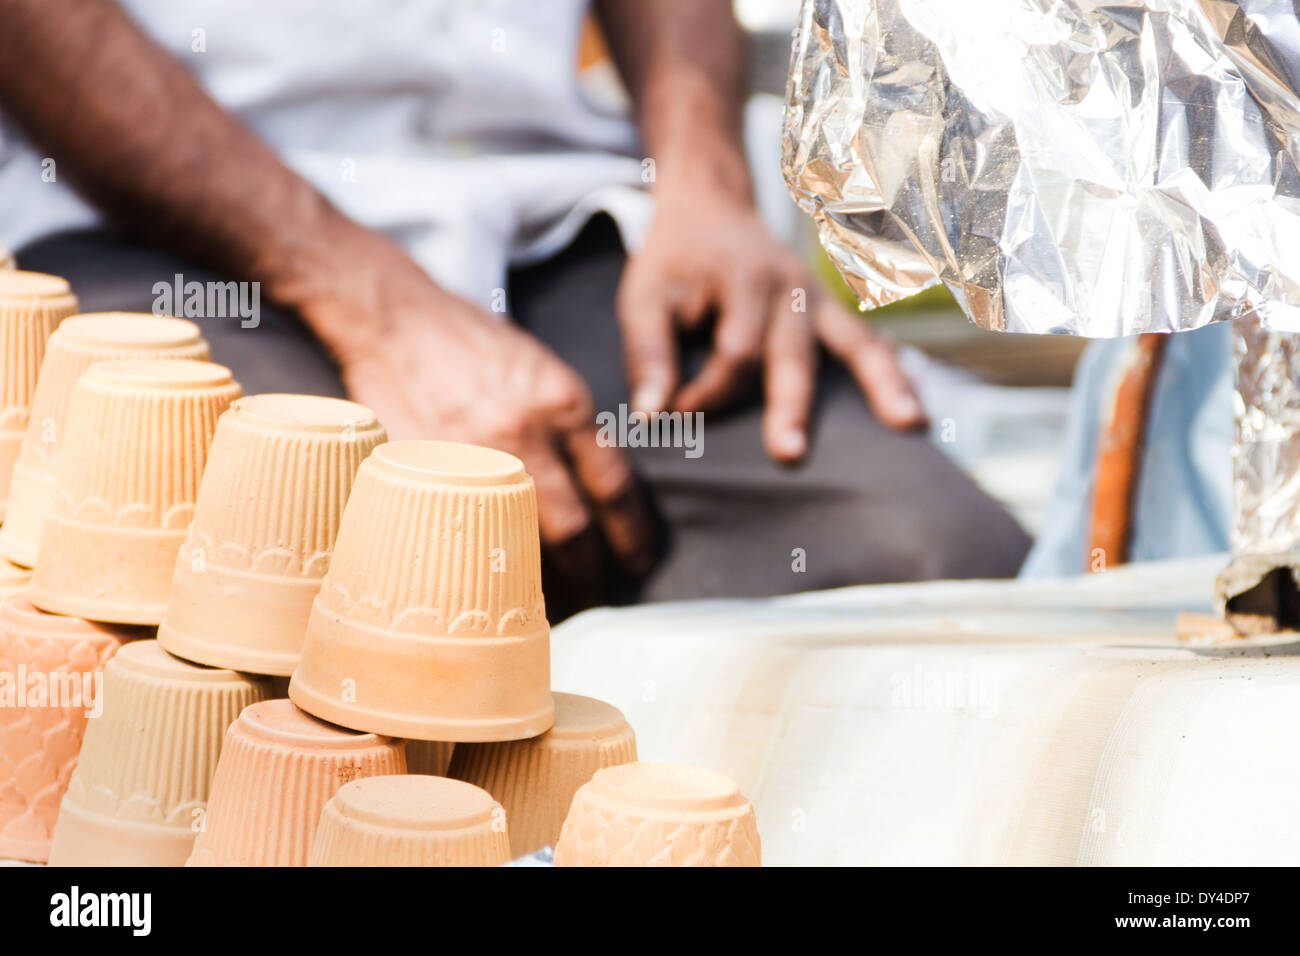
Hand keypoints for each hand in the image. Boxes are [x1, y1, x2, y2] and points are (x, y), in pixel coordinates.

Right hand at [301, 241, 653, 608]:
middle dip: (592, 572)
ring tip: (553, 603)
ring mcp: (471, 460)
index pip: (614, 487)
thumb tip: (597, 487)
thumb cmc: (471, 342)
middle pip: (574, 529)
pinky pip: (463, 537)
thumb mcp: (539, 369)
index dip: (632, 533)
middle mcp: (525, 436)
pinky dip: (482, 568)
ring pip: (521, 545)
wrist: (394, 318)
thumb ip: (569, 425)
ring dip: (542, 582)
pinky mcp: (427, 475)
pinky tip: (493, 588)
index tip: (637, 558)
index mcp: (563, 405)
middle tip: (598, 592)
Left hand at [617, 185, 926, 461]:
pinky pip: (869, 343)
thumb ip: (647, 354)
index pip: (734, 352)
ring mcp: (820, 298)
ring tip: (909, 425)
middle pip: (793, 353)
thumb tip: (651, 417)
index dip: (706, 392)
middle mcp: (791, 287)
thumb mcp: (644, 297)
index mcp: (743, 279)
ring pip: (854, 342)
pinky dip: (894, 373)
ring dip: (881, 384)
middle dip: (791, 405)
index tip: (676, 415)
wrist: (709, 209)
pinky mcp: (832, 312)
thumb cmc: (673, 262)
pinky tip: (915, 411)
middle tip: (789, 454)